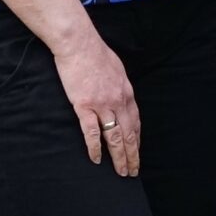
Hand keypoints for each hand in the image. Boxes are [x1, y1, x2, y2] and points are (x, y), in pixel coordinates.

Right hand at [57, 34, 141, 175]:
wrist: (78, 44)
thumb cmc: (95, 53)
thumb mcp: (117, 69)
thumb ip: (120, 86)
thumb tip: (121, 96)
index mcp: (127, 92)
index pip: (135, 122)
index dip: (136, 140)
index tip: (136, 152)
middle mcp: (118, 101)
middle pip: (128, 134)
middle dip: (132, 155)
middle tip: (133, 171)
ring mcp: (102, 105)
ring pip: (114, 137)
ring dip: (119, 157)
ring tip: (122, 171)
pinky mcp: (84, 106)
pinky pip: (91, 132)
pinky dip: (95, 148)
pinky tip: (97, 159)